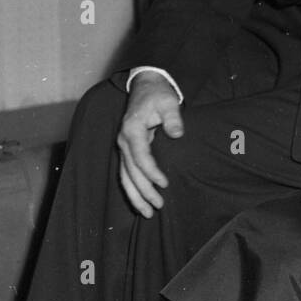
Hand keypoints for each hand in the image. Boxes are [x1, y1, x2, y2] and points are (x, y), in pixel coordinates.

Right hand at [116, 71, 182, 216]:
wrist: (145, 86)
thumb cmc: (158, 94)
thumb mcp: (168, 101)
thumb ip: (173, 117)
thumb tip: (177, 133)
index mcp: (132, 130)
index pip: (140, 157)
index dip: (151, 172)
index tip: (165, 184)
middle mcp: (124, 140)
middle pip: (131, 172)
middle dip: (143, 191)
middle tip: (158, 206)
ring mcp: (123, 146)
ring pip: (125, 176)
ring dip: (135, 195)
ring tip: (147, 213)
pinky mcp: (127, 149)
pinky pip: (127, 173)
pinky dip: (132, 188)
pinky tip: (140, 201)